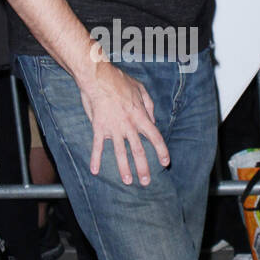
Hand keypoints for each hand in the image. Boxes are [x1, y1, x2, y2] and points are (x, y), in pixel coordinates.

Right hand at [78, 58, 169, 184]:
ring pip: (120, 152)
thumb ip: (149, 106)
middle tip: (146, 182)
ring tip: (127, 181)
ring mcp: (113, 128)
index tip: (165, 162)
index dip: (161, 151)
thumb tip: (153, 121)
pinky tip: (95, 171)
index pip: (155, 137)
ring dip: (124, 168)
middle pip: (138, 150)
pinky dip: (95, 159)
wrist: (98, 77)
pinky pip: (97, 146)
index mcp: (140, 116)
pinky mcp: (98, 127)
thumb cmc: (119, 81)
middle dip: (143, 168)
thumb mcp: (140, 89)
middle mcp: (129, 125)